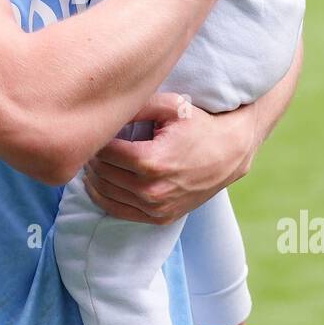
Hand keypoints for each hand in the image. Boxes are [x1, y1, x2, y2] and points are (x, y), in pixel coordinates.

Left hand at [82, 92, 257, 223]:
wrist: (230, 153)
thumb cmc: (199, 125)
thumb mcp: (171, 106)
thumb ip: (136, 106)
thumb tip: (106, 111)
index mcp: (151, 162)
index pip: (103, 152)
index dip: (96, 138)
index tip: (98, 129)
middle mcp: (151, 190)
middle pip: (102, 173)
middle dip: (93, 156)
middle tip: (94, 142)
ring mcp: (155, 208)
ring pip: (105, 193)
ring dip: (94, 176)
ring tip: (95, 159)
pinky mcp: (159, 218)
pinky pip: (117, 211)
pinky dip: (103, 196)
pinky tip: (98, 182)